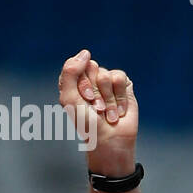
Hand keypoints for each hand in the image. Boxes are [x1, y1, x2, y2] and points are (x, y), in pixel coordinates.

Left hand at [58, 51, 137, 174]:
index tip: (84, 100)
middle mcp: (90, 81)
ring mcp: (106, 83)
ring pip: (105, 74)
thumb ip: (70, 73)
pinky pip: (119, 77)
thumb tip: (85, 52)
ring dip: (106, 98)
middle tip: (94, 107)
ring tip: (106, 112)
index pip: (75, 66)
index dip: (81, 84)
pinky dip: (118, 97)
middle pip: (91, 67)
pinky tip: (118, 110)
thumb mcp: (69, 100)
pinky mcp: (123, 85)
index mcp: (73, 84)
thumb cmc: (87, 126)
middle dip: (93, 90)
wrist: (109, 140)